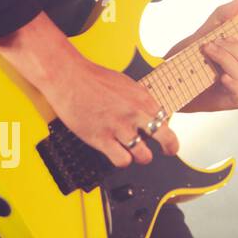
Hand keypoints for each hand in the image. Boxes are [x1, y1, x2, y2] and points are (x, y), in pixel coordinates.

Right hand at [0, 11, 178, 167]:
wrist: (67, 76)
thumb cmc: (92, 78)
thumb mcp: (126, 84)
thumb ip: (140, 100)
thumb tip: (150, 114)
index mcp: (142, 99)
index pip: (165, 120)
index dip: (165, 128)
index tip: (163, 133)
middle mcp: (134, 113)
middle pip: (166, 138)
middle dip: (170, 148)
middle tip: (168, 151)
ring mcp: (119, 127)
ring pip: (144, 155)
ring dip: (142, 157)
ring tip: (136, 153)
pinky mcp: (102, 138)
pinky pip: (122, 160)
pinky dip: (123, 161)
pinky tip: (118, 154)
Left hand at [165, 0, 237, 112]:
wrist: (163, 80)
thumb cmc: (182, 61)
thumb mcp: (201, 35)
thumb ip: (220, 18)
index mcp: (237, 61)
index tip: (227, 36)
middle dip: (232, 49)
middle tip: (209, 45)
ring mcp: (233, 89)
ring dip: (226, 60)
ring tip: (206, 54)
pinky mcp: (226, 102)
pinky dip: (234, 85)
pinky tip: (222, 77)